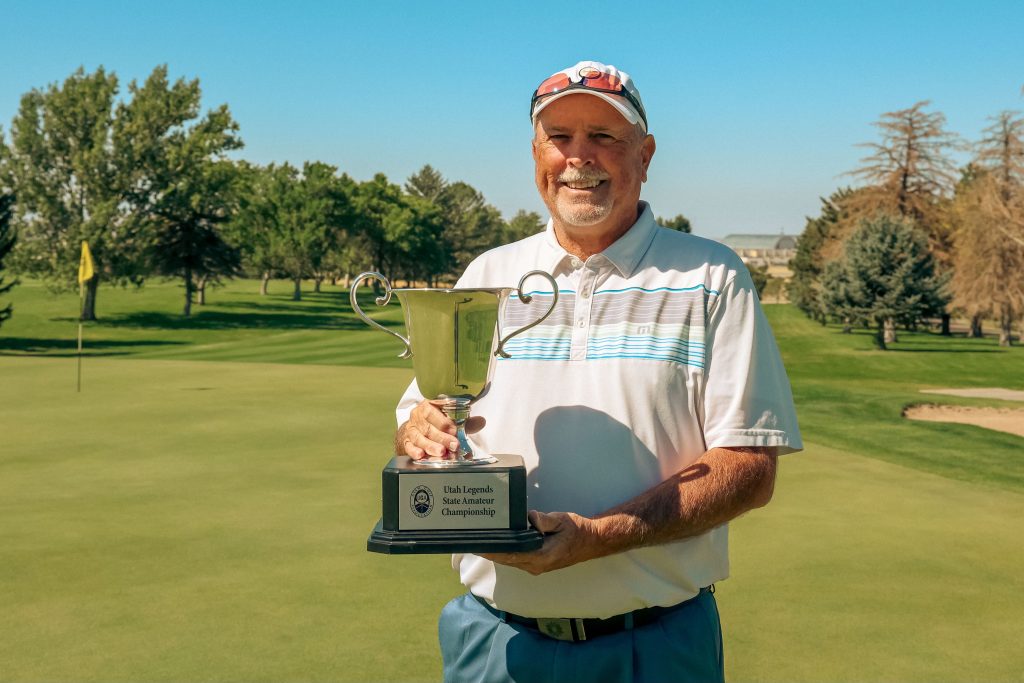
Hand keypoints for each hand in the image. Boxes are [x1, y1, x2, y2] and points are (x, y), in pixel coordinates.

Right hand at [397, 399, 485, 459]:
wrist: (417, 427)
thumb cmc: (436, 421)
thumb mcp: (450, 418)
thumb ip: (465, 422)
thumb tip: (482, 421)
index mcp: (427, 405)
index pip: (432, 411)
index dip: (443, 422)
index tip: (454, 430)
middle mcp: (417, 416)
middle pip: (428, 427)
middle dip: (441, 437)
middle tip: (453, 445)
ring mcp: (411, 429)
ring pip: (418, 438)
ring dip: (430, 446)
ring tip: (441, 452)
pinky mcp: (406, 441)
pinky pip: (408, 447)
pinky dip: (414, 452)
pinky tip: (421, 455)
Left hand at [482, 511, 598, 574]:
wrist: (590, 542)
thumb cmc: (576, 530)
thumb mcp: (562, 520)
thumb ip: (545, 520)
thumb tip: (530, 517)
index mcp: (542, 555)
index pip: (511, 554)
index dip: (493, 551)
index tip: (478, 545)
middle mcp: (536, 565)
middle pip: (506, 559)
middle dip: (489, 551)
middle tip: (471, 540)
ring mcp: (536, 567)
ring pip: (509, 561)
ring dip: (495, 553)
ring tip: (479, 542)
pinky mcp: (536, 564)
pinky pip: (515, 560)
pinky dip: (504, 553)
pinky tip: (495, 544)